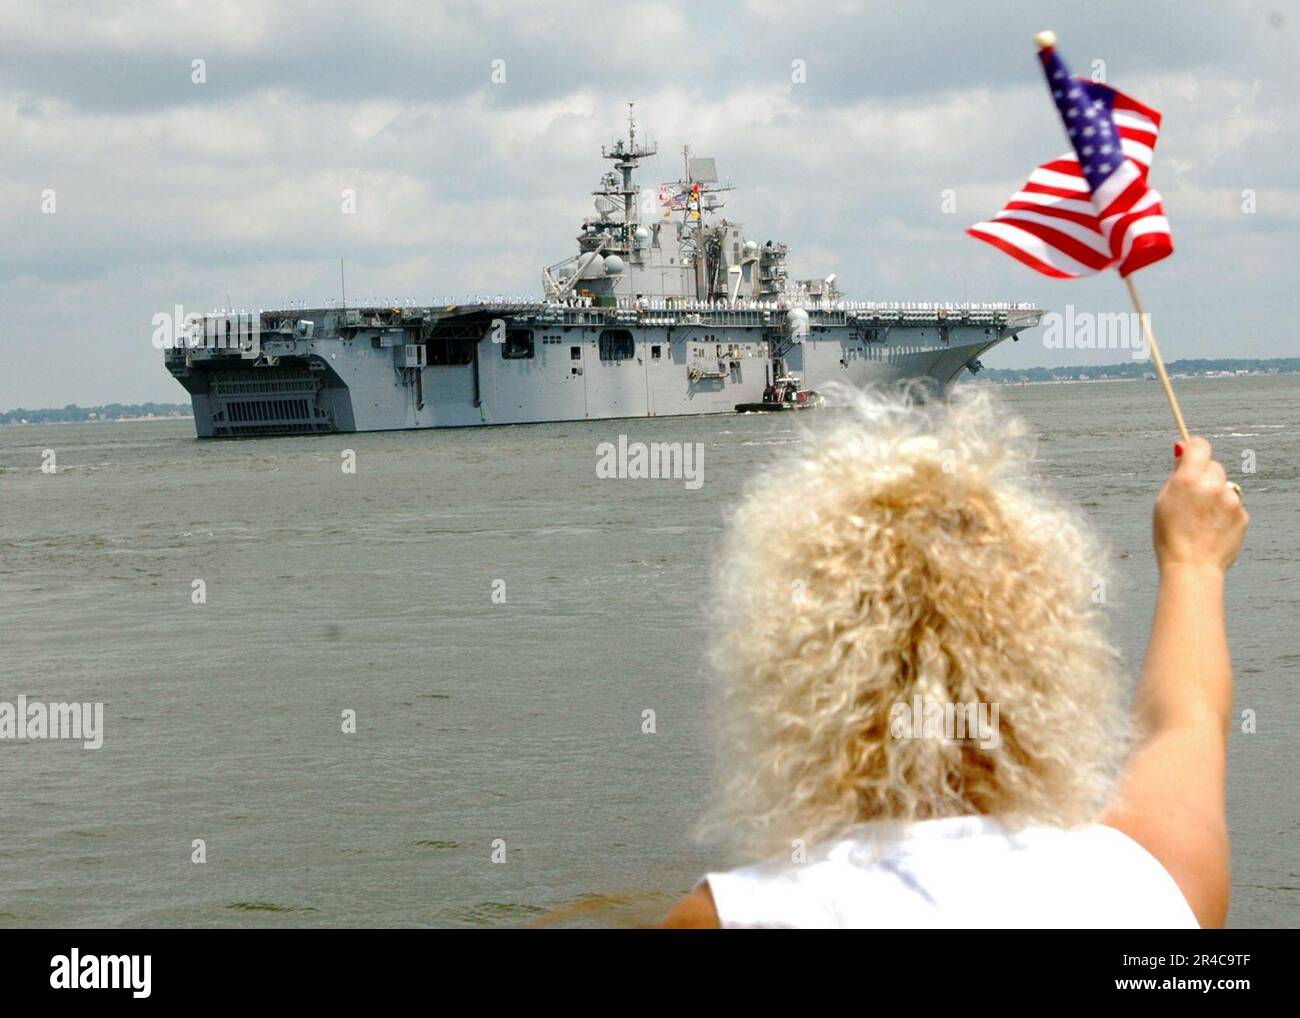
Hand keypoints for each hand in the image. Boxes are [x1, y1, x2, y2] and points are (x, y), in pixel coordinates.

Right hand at [1153, 438, 1248, 574]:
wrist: (1192, 566)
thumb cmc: (1171, 537)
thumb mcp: (1163, 501)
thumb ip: (1176, 473)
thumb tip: (1182, 450)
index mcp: (1188, 479)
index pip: (1199, 445)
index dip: (1194, 449)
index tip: (1190, 455)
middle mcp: (1212, 485)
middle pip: (1213, 466)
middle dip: (1204, 476)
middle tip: (1191, 498)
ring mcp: (1231, 500)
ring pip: (1224, 486)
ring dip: (1215, 495)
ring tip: (1201, 518)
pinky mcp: (1242, 514)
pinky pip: (1233, 504)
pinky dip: (1224, 512)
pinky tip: (1212, 527)